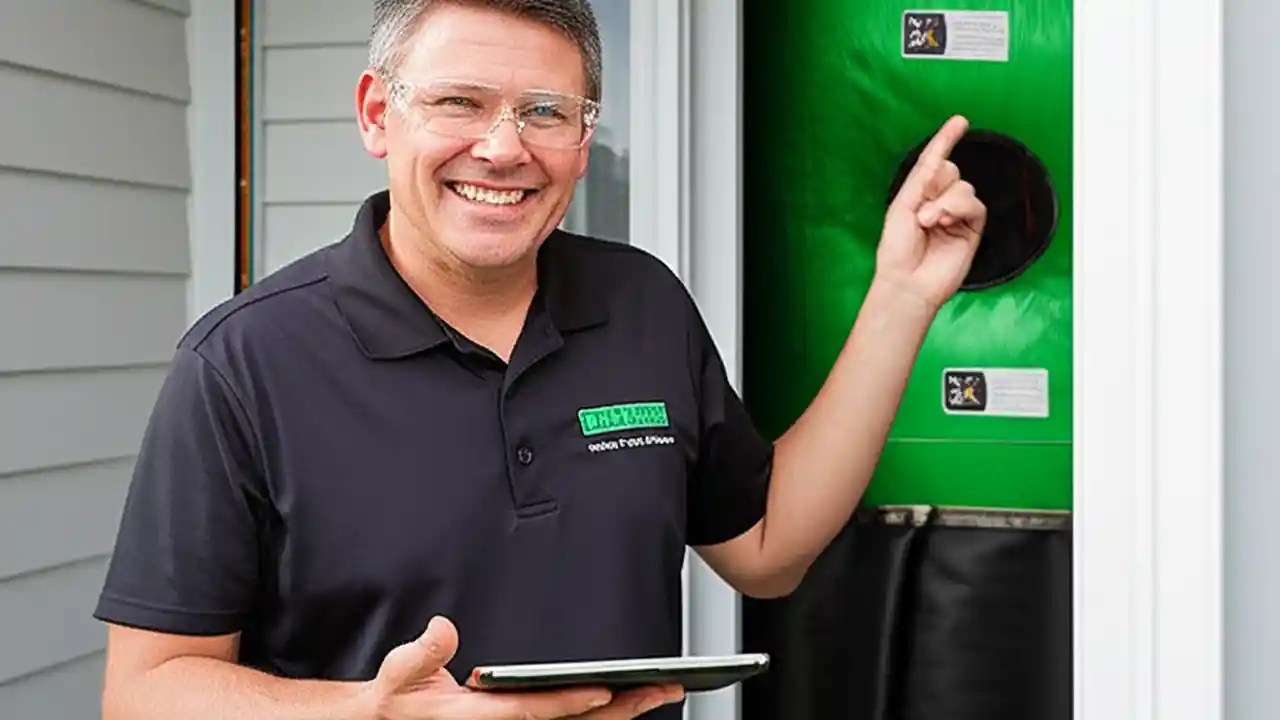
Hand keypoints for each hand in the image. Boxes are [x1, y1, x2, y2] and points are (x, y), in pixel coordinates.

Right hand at [363, 615, 682, 719]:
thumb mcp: (396, 675)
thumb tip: (444, 629)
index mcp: (476, 718)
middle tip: (664, 689)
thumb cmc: (392, 704)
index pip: (532, 710)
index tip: (605, 689)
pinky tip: (625, 701)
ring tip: (660, 691)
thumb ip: (420, 653)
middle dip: (621, 708)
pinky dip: (599, 714)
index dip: (570, 701)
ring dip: (620, 712)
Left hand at [876, 115, 986, 312]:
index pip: (935, 162)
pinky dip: (959, 208)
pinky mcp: (972, 229)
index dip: (945, 141)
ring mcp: (957, 216)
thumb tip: (941, 158)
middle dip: (936, 185)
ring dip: (945, 202)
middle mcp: (939, 202)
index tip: (959, 121)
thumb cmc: (897, 249)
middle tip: (921, 212)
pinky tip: (943, 222)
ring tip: (929, 222)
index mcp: (919, 195)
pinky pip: (976, 204)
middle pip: (951, 171)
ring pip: (964, 187)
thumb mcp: (902, 205)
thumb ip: (922, 178)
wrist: (907, 280)